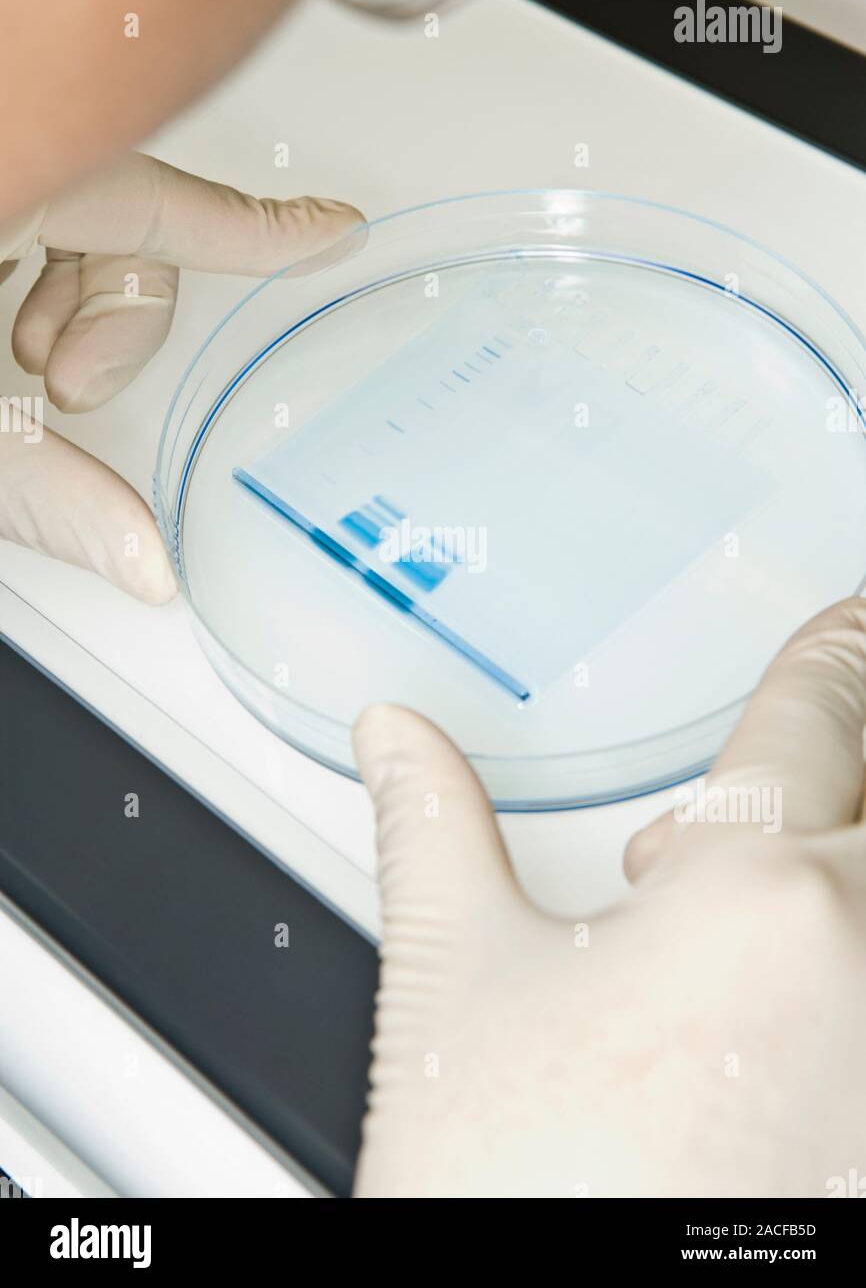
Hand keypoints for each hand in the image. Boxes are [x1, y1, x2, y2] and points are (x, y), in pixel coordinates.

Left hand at [0, 151, 362, 600]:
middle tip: (73, 386)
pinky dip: (33, 257)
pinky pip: (37, 189)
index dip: (254, 228)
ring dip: (66, 290)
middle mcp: (1, 136)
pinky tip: (6, 322)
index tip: (328, 229)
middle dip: (118, 306)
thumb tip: (145, 562)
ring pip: (72, 198)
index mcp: (5, 172)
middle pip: (116, 205)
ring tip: (28, 365)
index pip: (152, 198)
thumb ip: (43, 492)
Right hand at [352, 597, 865, 1196]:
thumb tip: (394, 738)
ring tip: (758, 893)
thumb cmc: (517, 1196)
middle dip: (846, 739)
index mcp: (765, 894)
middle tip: (806, 735)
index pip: (821, 708)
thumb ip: (431, 827)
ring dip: (844, 857)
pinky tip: (785, 1004)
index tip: (848, 620)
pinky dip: (848, 949)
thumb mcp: (458, 986)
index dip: (837, 647)